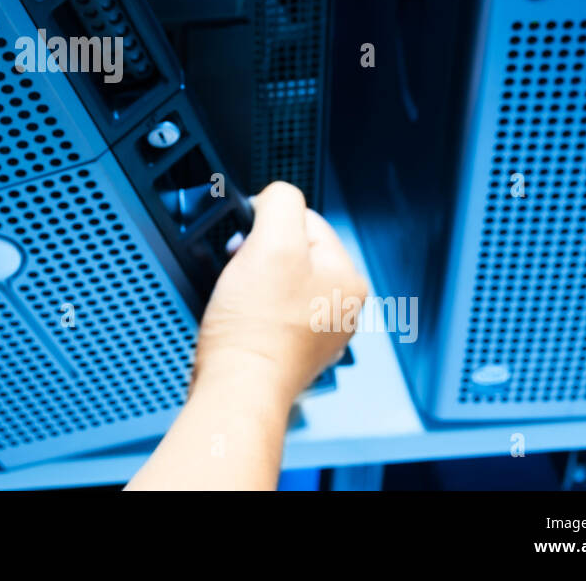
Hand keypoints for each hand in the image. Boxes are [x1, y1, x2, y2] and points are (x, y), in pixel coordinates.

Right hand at [193, 182, 367, 399]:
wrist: (237, 388)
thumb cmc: (256, 329)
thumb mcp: (271, 241)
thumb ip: (280, 202)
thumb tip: (274, 197)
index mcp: (349, 278)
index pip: (306, 219)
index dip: (267, 224)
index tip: (247, 243)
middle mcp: (341, 307)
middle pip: (292, 251)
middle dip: (260, 254)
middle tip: (242, 274)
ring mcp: (318, 332)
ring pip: (279, 281)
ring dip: (254, 282)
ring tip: (240, 300)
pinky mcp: (291, 350)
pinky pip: (270, 311)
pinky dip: (252, 310)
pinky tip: (242, 320)